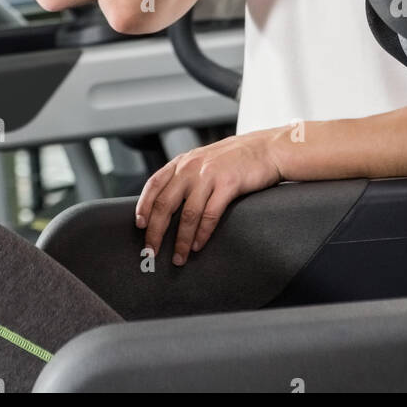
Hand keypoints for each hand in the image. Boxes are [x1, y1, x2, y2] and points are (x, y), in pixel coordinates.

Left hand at [134, 130, 282, 264]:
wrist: (267, 148)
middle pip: (165, 203)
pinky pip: (210, 215)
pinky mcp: (228, 184)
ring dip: (180, 240)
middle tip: (151, 251)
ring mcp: (209, 175)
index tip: (139, 226)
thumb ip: (185, 176)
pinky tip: (198, 245)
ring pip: (187, 214)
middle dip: (156, 231)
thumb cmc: (235, 158)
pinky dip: (202, 234)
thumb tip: (167, 204)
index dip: (144, 206)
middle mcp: (191, 167)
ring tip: (178, 257)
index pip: (154, 184)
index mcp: (183, 162)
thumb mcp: (203, 160)